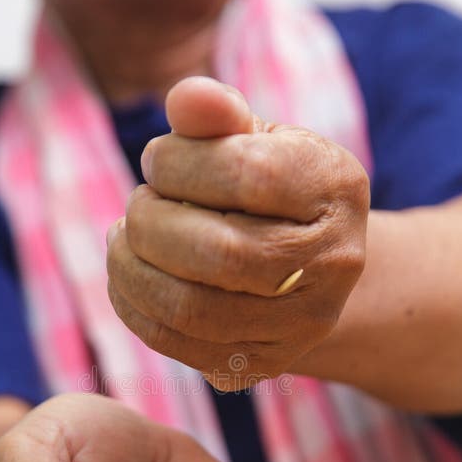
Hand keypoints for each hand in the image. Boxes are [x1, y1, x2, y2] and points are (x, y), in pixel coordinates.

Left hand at [107, 76, 369, 388]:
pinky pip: (179, 345)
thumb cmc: (271, 189)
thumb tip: (185, 99)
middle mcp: (333, 264)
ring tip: (124, 240)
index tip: (157, 161)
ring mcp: (302, 324)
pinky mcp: (263, 362)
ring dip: (132, 269)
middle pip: (221, 253)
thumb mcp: (254, 138)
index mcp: (337, 189)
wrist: (310, 268)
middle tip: (138, 206)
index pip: (249, 175)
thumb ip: (219, 114)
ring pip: (193, 308)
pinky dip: (134, 308)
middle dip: (152, 223)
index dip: (180, 164)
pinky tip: (128, 278)